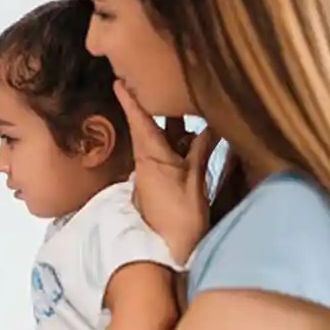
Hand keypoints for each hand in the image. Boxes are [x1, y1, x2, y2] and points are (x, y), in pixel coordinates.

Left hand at [115, 81, 220, 264]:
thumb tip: (210, 125)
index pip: (139, 120)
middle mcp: (149, 160)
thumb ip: (201, 150)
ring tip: (190, 102)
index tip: (119, 79)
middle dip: (158, 105)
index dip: (130, 99)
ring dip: (177, 124)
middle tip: (162, 81)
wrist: (168, 250)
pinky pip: (172, 153)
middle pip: (154, 125)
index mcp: (151, 156)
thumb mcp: (194, 180)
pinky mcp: (163, 181)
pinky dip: (184, 142)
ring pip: (166, 139)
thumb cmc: (179, 219)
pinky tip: (198, 134)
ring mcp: (155, 170)